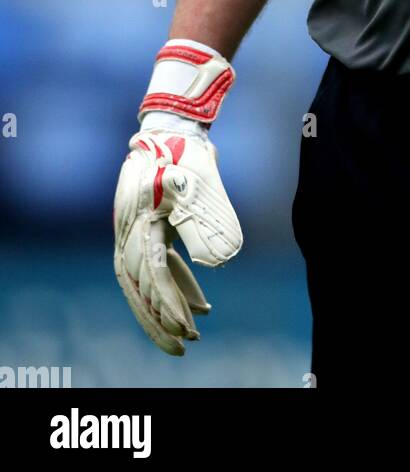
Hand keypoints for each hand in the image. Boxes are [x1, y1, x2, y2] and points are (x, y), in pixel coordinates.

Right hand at [113, 127, 242, 355]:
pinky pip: (159, 263)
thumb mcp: (198, 185)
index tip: (186, 328)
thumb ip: (203, 222)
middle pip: (139, 286)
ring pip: (147, 279)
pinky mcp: (149, 227)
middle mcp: (130, 230)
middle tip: (184, 347)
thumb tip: (216, 263)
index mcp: (139, 221)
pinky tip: (201, 303)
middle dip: (159, 319)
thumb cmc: (187, 153)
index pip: (151, 272)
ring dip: (167, 306)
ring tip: (195, 331)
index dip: (167, 303)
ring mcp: (136, 229)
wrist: (174, 124)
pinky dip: (177, 284)